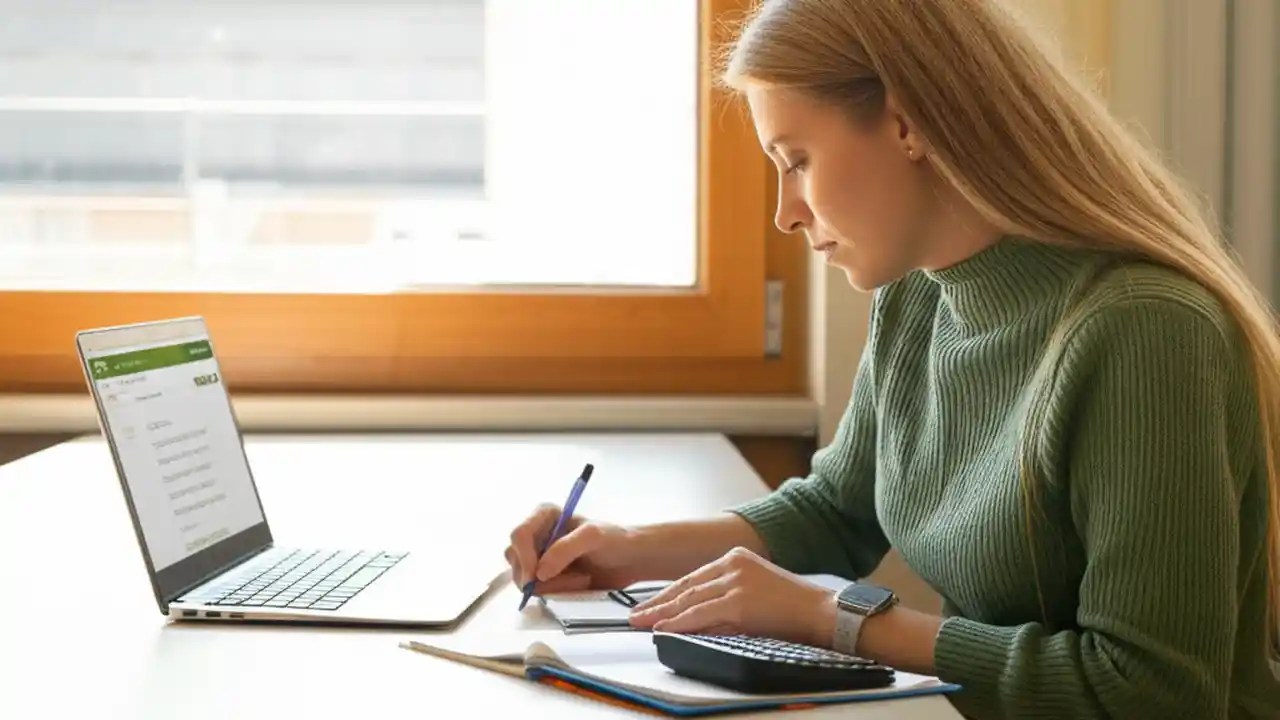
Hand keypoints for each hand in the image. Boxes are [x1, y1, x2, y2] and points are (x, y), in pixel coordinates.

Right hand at [504, 503, 639, 593]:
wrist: (629, 560)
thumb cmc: (614, 540)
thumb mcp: (593, 537)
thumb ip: (565, 549)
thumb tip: (539, 572)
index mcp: (544, 515)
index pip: (519, 535)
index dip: (524, 557)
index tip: (537, 576)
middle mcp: (536, 534)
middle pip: (515, 559)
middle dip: (540, 575)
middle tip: (573, 579)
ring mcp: (538, 557)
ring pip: (523, 579)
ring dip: (552, 586)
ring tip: (581, 579)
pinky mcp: (545, 577)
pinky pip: (536, 591)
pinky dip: (555, 593)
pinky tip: (576, 585)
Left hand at [627, 546, 836, 646]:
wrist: (821, 610)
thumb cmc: (792, 606)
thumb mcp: (754, 591)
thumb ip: (726, 597)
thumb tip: (695, 615)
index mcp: (736, 557)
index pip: (692, 577)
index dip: (668, 593)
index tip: (650, 604)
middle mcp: (733, 564)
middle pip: (686, 586)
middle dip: (658, 603)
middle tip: (636, 614)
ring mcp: (735, 582)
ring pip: (689, 599)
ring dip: (662, 614)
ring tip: (642, 623)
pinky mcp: (739, 601)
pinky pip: (701, 614)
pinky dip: (679, 623)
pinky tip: (664, 629)